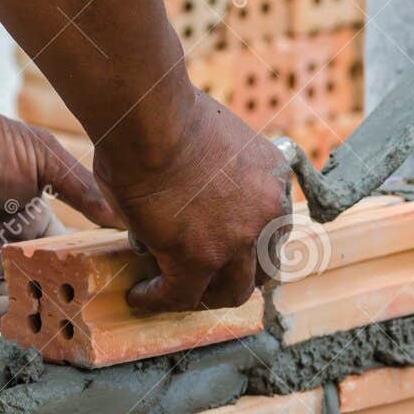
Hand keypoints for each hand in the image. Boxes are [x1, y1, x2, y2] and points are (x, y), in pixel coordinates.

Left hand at [0, 91, 118, 328]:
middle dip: (68, 302)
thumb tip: (121, 218)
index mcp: (31, 220)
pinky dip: (7, 323)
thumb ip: (82, 189)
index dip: (88, 271)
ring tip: (69, 327)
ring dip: (41, 316)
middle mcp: (6, 248)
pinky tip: (32, 324)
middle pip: (44, 287)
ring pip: (17, 305)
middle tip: (98, 318)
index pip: (66, 257)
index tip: (117, 285)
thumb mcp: (43, 158)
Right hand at [91, 91, 292, 313]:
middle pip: (264, 268)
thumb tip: (186, 192)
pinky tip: (139, 295)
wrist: (152, 118)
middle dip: (238, 277)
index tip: (230, 249)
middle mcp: (267, 213)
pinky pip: (179, 296)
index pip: (274, 228)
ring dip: (204, 296)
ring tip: (174, 292)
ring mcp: (237, 241)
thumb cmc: (168, 114)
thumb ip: (216, 175)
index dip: (252, 245)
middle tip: (210, 279)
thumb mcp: (216, 140)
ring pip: (231, 292)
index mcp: (274, 177)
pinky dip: (158, 299)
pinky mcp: (198, 260)